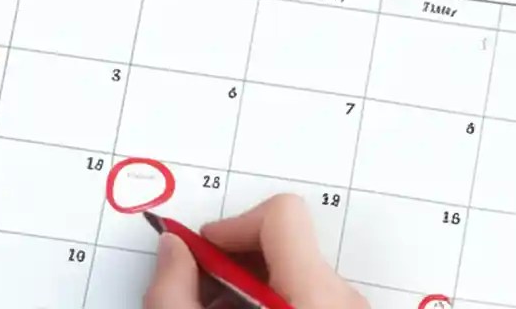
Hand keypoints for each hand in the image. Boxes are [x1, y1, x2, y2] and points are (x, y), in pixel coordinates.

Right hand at [144, 194, 368, 308]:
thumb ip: (173, 294)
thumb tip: (172, 255)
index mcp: (313, 296)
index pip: (281, 215)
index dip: (231, 226)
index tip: (203, 250)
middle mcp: (344, 300)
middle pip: (283, 249)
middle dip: (234, 268)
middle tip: (201, 299)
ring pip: (295, 278)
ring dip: (251, 294)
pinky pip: (310, 299)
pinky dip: (275, 306)